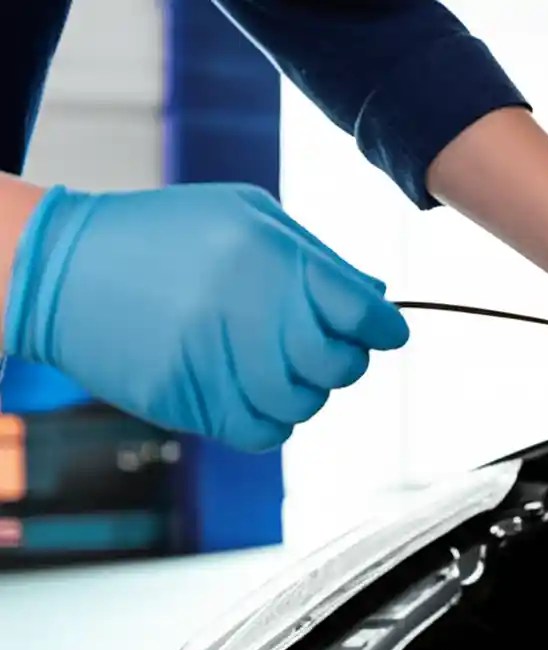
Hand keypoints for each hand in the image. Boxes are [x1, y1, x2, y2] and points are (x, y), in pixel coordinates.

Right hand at [4, 183, 408, 451]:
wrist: (58, 267)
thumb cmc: (164, 233)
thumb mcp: (245, 214)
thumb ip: (317, 257)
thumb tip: (379, 298)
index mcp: (266, 254)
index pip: (362, 312)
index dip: (385, 326)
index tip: (384, 329)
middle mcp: (242, 309)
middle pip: (340, 365)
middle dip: (346, 358)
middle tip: (325, 345)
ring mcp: (210, 360)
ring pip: (304, 405)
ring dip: (306, 390)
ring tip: (279, 363)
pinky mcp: (183, 401)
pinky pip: (261, 433)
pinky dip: (271, 420)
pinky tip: (255, 390)